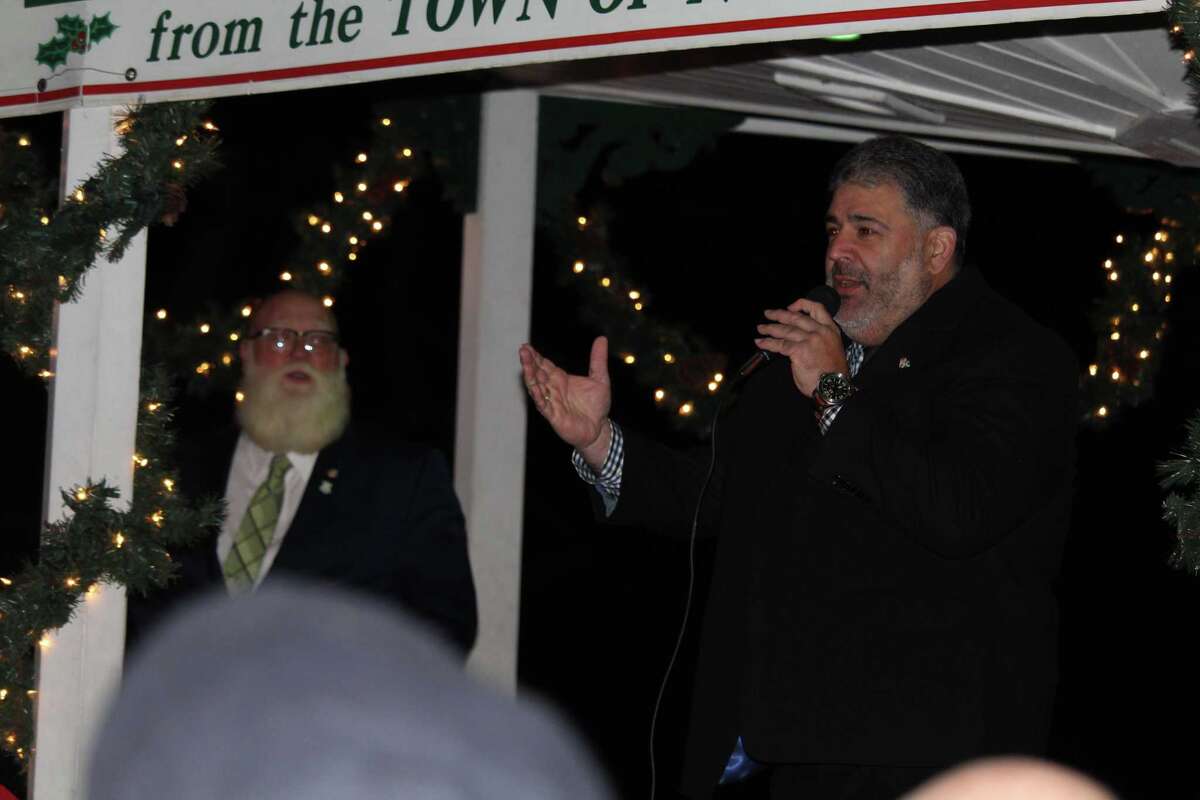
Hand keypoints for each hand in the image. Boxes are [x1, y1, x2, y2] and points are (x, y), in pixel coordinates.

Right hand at [519, 337, 612, 463]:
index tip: (526, 346)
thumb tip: (602, 338)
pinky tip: (534, 388)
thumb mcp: (600, 379)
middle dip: (529, 362)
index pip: (545, 365)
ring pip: (537, 387)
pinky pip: (543, 404)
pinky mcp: (553, 415)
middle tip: (523, 351)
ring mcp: (551, 401)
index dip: (536, 356)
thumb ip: (598, 359)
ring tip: (525, 365)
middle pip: (537, 373)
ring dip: (530, 376)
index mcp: (561, 379)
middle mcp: (553, 389)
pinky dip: (539, 396)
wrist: (599, 428)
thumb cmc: (597, 406)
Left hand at [755, 297, 847, 396]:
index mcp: (830, 329)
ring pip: (786, 330)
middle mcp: (820, 331)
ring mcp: (810, 340)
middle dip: (779, 314)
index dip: (801, 304)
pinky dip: (768, 343)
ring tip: (761, 328)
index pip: (817, 308)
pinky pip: (780, 344)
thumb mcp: (831, 348)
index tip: (790, 307)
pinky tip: (760, 342)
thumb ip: (816, 339)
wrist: (833, 387)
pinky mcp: (799, 350)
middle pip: (796, 317)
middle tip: (768, 314)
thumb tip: (798, 339)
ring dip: (770, 328)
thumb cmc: (832, 373)